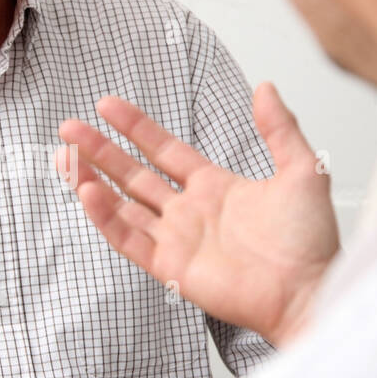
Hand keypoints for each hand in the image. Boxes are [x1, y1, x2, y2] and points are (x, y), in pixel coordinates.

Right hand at [56, 82, 338, 345]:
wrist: (309, 290)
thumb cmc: (310, 242)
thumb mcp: (303, 170)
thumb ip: (280, 129)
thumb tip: (266, 87)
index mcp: (215, 188)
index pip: (164, 151)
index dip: (136, 128)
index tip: (108, 106)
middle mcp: (190, 212)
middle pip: (133, 175)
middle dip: (100, 151)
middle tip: (70, 128)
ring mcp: (177, 240)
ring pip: (122, 205)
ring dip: (92, 182)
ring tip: (65, 157)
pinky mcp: (170, 267)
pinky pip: (129, 238)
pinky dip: (105, 217)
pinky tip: (87, 192)